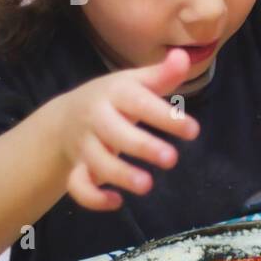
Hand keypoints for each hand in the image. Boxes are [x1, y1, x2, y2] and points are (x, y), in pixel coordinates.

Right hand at [50, 48, 200, 209]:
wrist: (67, 116)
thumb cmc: (115, 98)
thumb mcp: (136, 82)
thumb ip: (162, 75)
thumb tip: (183, 57)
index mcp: (115, 93)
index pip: (139, 102)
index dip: (165, 116)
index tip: (194, 131)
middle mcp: (96, 118)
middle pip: (114, 132)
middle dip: (141, 146)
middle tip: (172, 159)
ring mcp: (84, 144)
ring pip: (96, 162)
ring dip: (120, 175)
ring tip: (147, 186)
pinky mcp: (77, 167)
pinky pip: (77, 186)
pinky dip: (93, 198)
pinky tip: (117, 203)